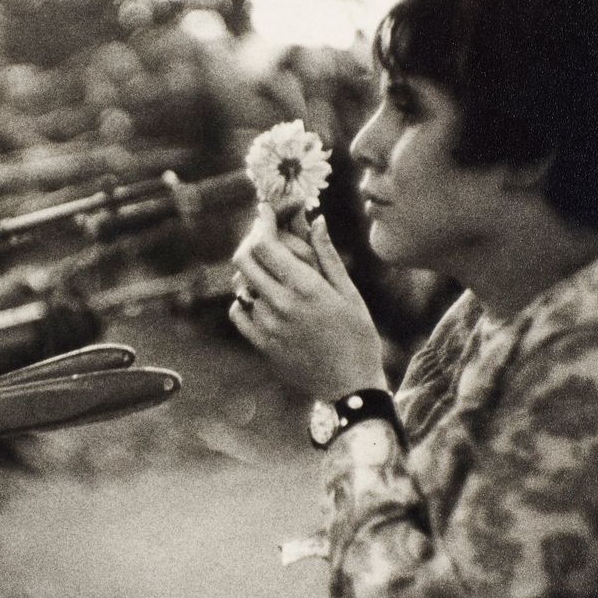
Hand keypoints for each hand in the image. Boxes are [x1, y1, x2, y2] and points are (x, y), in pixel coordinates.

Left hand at [229, 204, 385, 399]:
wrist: (351, 387)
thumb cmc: (358, 337)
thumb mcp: (349, 293)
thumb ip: (327, 255)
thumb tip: (316, 220)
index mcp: (305, 288)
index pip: (266, 245)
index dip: (262, 222)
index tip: (265, 211)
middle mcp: (281, 305)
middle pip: (244, 259)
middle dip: (251, 240)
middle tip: (264, 236)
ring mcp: (267, 326)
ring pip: (241, 285)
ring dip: (250, 271)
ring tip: (270, 269)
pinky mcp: (262, 345)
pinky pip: (238, 312)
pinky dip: (244, 300)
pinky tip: (261, 298)